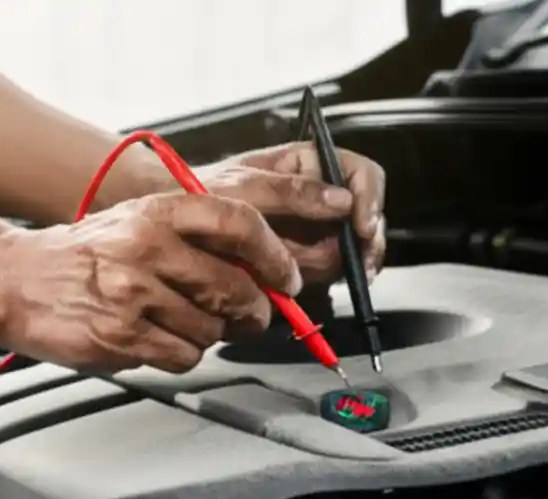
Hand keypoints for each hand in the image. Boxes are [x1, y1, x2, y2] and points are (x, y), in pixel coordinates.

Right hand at [0, 193, 301, 372]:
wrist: (16, 281)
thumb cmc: (86, 255)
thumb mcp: (139, 222)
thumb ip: (196, 240)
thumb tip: (263, 274)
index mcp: (158, 211)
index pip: (239, 223)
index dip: (274, 255)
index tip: (287, 277)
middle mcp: (147, 247)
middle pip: (235, 287)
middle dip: (252, 310)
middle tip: (250, 315)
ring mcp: (133, 293)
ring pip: (212, 328)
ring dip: (209, 334)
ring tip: (179, 321)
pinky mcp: (121, 335)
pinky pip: (184, 356)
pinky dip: (182, 354)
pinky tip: (158, 338)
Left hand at [195, 142, 385, 285]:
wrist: (177, 227)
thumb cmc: (204, 193)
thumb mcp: (244, 185)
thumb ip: (291, 191)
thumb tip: (343, 200)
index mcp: (313, 166)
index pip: (363, 175)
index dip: (370, 200)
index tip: (362, 227)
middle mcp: (320, 199)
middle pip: (364, 222)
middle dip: (359, 246)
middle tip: (356, 266)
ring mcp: (314, 233)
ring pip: (346, 255)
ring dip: (328, 266)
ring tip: (294, 267)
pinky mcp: (303, 263)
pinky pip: (325, 276)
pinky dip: (314, 283)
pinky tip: (295, 284)